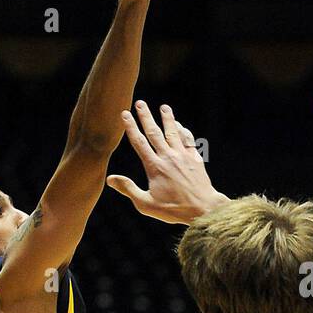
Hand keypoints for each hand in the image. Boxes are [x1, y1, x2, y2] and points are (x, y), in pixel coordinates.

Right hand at [107, 101, 227, 223]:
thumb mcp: (146, 204)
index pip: (139, 142)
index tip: (124, 114)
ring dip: (168, 119)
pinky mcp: (195, 160)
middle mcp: (168, 157)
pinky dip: (183, 132)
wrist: (203, 210)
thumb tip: (109, 179)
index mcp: (154, 166)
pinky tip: (180, 126)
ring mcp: (183, 157)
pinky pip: (188, 141)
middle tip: (140, 102)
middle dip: (146, 116)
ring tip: (164, 107)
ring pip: (173, 133)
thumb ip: (128, 189)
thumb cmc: (173, 209)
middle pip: (154, 132)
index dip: (130, 127)